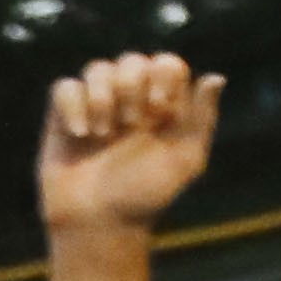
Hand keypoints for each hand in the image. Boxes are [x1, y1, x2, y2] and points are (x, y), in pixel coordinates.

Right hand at [39, 51, 221, 236]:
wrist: (99, 221)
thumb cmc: (147, 195)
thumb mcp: (185, 159)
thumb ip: (201, 118)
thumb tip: (217, 77)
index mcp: (163, 107)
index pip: (167, 64)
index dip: (165, 75)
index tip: (161, 108)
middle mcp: (131, 100)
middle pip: (132, 60)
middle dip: (133, 87)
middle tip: (132, 124)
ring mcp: (96, 105)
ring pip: (98, 68)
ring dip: (103, 97)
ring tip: (104, 135)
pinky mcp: (64, 114)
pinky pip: (64, 86)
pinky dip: (73, 106)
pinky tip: (82, 134)